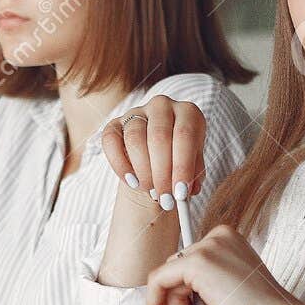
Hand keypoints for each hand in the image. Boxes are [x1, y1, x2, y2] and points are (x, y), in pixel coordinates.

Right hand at [99, 94, 205, 209]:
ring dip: (144, 171)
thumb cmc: (179, 164)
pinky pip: (111, 141)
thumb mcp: (193, 168)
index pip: (185, 135)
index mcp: (188, 112)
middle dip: (162, 173)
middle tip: (165, 199)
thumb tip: (189, 189)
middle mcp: (162, 106)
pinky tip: (133, 182)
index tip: (181, 193)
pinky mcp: (114, 124)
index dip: (183, 165)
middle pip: (159, 136)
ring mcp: (136, 113)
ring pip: (135, 139)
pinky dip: (120, 165)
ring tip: (152, 192)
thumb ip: (193, 176)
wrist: (156, 163)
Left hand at [144, 224, 304, 304]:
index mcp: (225, 238)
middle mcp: (216, 236)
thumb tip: (170, 293)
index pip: (187, 265)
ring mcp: (206, 247)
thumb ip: (204, 281)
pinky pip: (157, 282)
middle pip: (176, 275)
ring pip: (168, 284)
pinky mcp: (196, 262)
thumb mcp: (229, 286)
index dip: (182, 298)